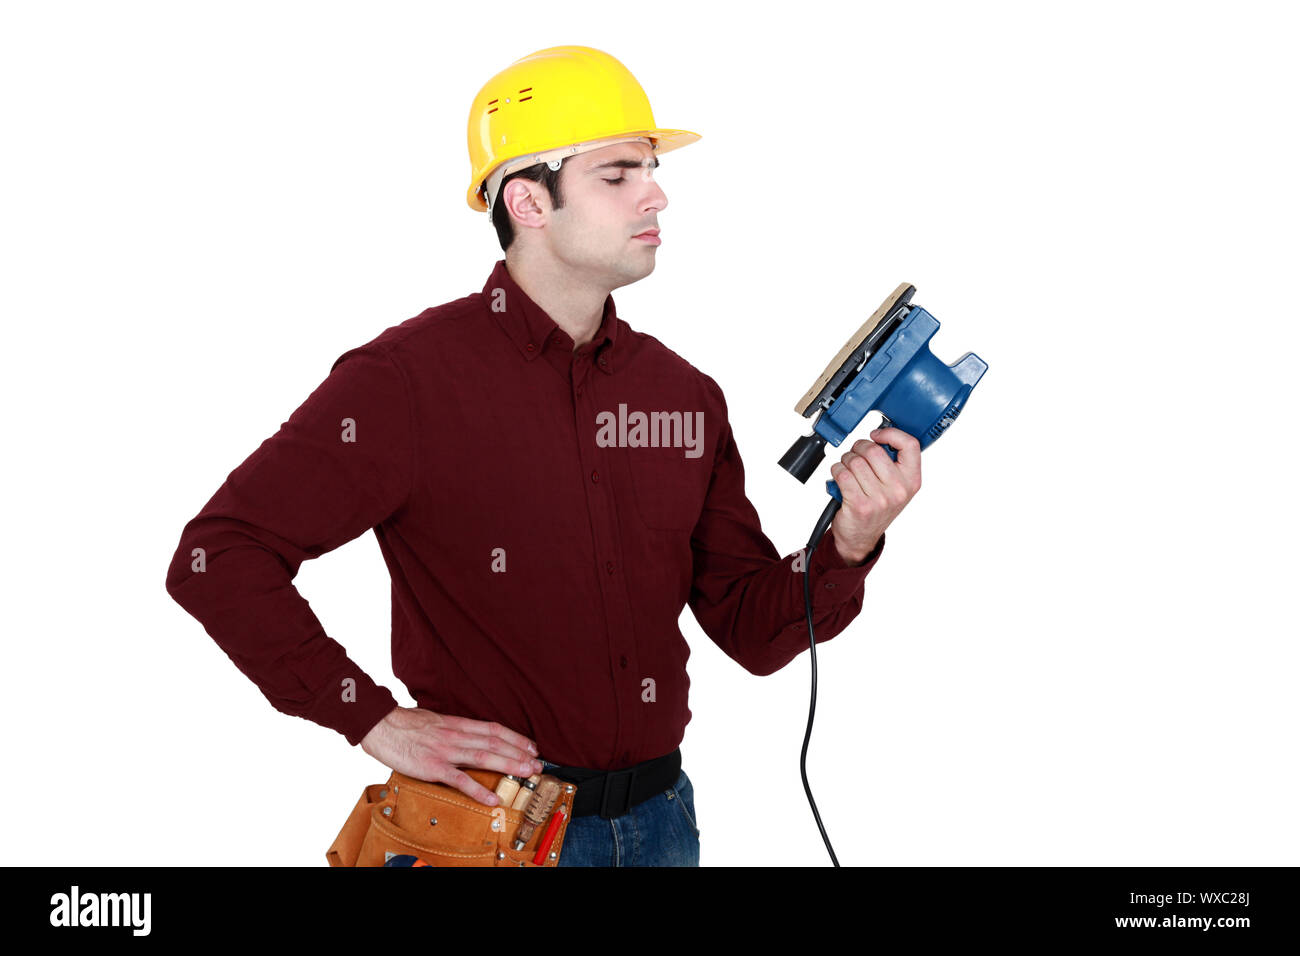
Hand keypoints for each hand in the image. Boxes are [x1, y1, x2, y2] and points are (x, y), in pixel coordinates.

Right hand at [360, 706, 543, 805]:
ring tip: (527, 773)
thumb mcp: (435, 720)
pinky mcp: (434, 767)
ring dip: (509, 765)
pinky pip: (460, 780)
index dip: (515, 737)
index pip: (493, 729)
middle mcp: (456, 735)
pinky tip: (493, 799)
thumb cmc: (406, 724)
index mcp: (457, 723)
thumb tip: (470, 733)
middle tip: (538, 763)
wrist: (381, 726)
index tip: (531, 745)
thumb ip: (454, 728)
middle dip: (519, 753)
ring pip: (484, 757)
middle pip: (495, 743)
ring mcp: (446, 751)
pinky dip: (479, 790)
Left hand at [828, 426, 921, 562]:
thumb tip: (880, 435)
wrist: (861, 537)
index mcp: (912, 480)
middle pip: (874, 450)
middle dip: (858, 448)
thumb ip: (894, 463)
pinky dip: (836, 471)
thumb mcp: (895, 486)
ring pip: (855, 461)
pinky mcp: (860, 505)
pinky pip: (843, 474)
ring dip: (845, 461)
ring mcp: (880, 499)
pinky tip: (840, 477)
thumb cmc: (877, 508)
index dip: (890, 433)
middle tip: (856, 456)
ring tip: (848, 470)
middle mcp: (899, 490)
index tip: (877, 435)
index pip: (910, 444)